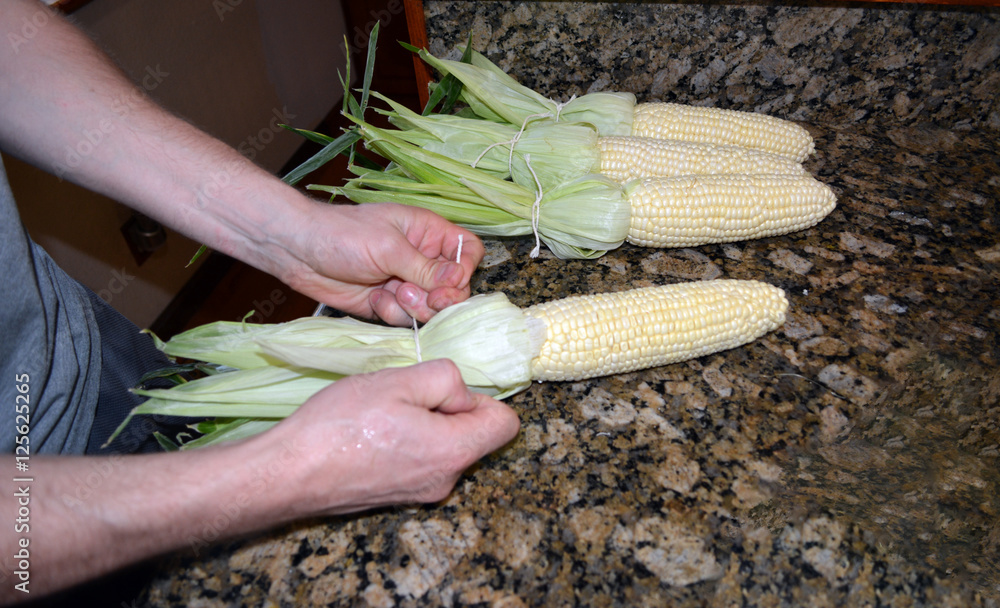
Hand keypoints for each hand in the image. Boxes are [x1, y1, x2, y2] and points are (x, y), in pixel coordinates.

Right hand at [260, 359, 519, 514]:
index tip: (443, 390)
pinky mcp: (396, 496)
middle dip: (446, 409)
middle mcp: (444, 480)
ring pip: (442, 445)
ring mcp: (419, 493)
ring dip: (422, 424)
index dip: (480, 396)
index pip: (506, 424)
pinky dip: (403, 442)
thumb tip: (461, 394)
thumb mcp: (398, 379)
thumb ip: (445, 378)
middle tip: (402, 398)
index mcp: (454, 452)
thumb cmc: (339, 426)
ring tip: (381, 415)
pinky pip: (418, 460)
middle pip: (472, 434)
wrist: (287, 473)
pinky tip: (370, 433)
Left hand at [275, 202, 484, 325]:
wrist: (299, 251)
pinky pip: (406, 318)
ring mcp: (405, 283)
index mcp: (428, 233)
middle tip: (420, 296)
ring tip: (391, 292)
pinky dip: (392, 313)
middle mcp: (421, 259)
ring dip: (414, 307)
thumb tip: (458, 281)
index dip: (464, 270)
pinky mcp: (388, 304)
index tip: (449, 282)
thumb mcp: (389, 247)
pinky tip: (374, 299)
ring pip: (432, 308)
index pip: (467, 251)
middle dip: (440, 297)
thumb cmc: (343, 235)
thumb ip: (426, 268)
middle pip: (454, 286)